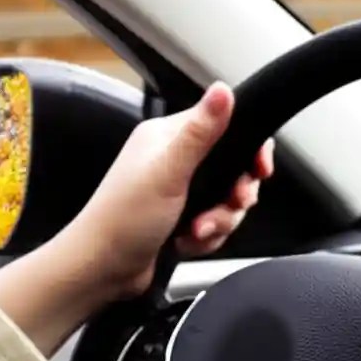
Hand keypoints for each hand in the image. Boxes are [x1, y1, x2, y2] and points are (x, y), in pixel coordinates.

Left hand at [0, 83, 273, 355]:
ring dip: (220, 218)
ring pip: (227, 198)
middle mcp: (174, 158)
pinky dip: (208, 233)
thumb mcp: (168, 172)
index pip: (225, 125)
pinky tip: (189, 241)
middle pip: (233, 167)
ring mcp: (178, 188)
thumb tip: (223, 89)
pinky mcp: (181, 214)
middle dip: (234, 194)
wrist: (100, 271)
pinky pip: (215, 219)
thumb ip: (200, 132)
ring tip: (199, 231)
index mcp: (168, 136)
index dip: (249, 148)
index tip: (259, 169)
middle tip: (232, 204)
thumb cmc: (124, 220)